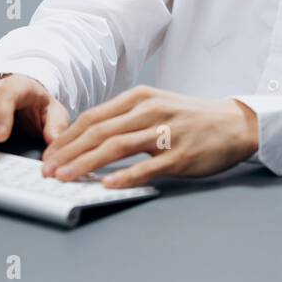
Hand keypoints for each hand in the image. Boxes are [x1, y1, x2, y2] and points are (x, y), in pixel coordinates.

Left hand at [40, 85, 259, 187]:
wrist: (233, 123)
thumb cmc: (189, 117)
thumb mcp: (155, 106)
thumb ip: (124, 119)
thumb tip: (86, 139)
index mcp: (139, 97)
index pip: (93, 117)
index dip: (67, 137)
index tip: (49, 154)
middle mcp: (150, 111)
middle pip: (99, 131)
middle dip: (69, 152)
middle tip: (48, 170)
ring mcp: (165, 132)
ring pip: (117, 146)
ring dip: (87, 163)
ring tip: (67, 177)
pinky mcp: (180, 154)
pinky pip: (147, 166)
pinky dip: (125, 175)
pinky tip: (107, 184)